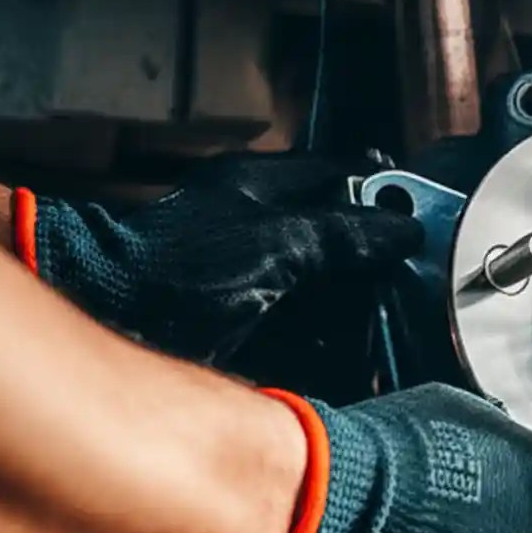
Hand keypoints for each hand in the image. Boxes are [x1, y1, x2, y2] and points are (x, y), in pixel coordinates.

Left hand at [24, 152, 420, 362]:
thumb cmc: (169, 267)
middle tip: (416, 281)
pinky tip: (361, 357)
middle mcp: (263, 228)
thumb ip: (341, 234)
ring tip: (397, 326)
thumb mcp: (272, 243)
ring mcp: (255, 276)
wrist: (108, 320)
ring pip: (330, 285)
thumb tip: (402, 229)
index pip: (341, 175)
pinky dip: (337, 342)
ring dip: (362, 308)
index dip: (384, 191)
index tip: (423, 213)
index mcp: (263, 187)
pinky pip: (308, 328)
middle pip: (342, 236)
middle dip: (379, 261)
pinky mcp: (250, 321)